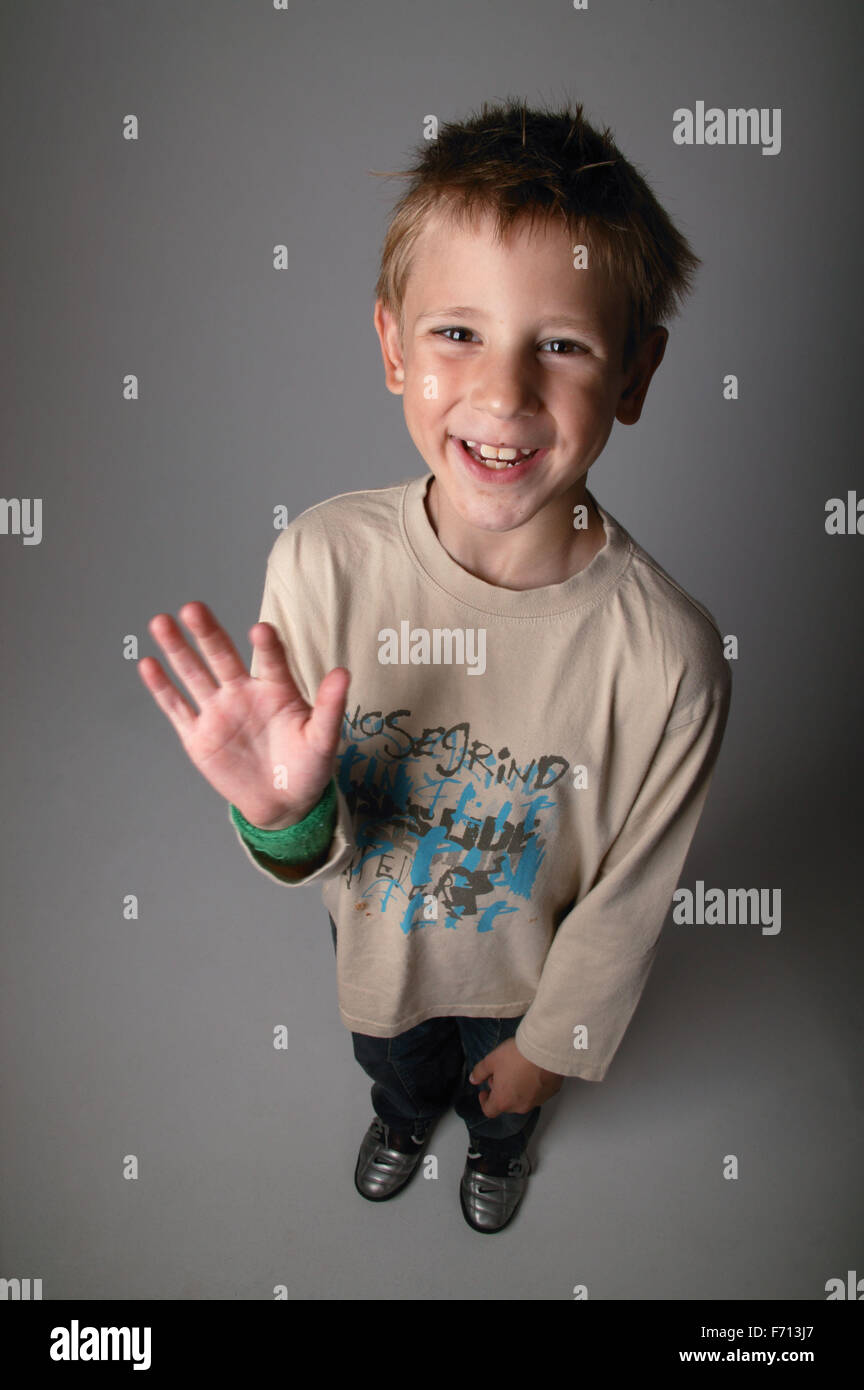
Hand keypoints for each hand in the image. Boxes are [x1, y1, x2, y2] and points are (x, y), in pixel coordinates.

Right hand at [138, 601, 349, 827]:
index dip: (267, 646)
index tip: (261, 631)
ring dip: (177, 649)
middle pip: (222, 656)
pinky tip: (148, 664)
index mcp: (276, 689)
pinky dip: (162, 688)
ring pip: (194, 674)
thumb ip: (330, 707)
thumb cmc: (307, 765)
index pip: (272, 660)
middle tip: (193, 608)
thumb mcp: (323, 739)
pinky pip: (177, 708)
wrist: (282, 802)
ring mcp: (218, 712)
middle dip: (208, 633)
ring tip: (161, 622)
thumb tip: (344, 673)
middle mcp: (243, 692)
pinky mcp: (198, 736)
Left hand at [469, 1037, 563, 1117]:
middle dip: (501, 1091)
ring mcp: (537, 1101)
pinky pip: (538, 1093)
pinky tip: (532, 1070)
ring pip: (523, 1099)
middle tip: (501, 1074)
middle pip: (507, 1104)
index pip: (489, 1110)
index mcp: (503, 1101)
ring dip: (517, 1089)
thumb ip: (480, 1072)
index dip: (484, 1102)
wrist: (545, 1050)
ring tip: (517, 1070)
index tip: (484, 1093)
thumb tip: (474, 1079)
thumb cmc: (517, 1056)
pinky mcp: (550, 1093)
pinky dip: (533, 1086)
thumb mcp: (491, 1060)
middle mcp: (520, 1106)